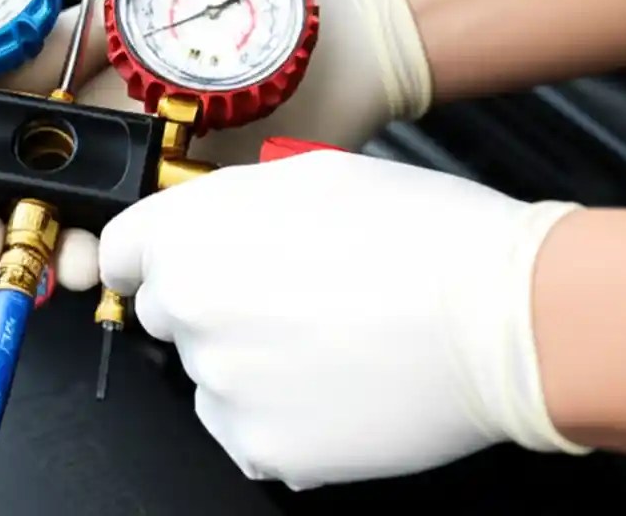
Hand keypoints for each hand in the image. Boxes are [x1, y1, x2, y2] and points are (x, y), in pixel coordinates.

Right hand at [0, 0, 433, 287]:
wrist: (340, 45)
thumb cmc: (239, 5)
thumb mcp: (129, 11)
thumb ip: (54, 40)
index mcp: (60, 80)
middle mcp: (86, 132)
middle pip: (3, 191)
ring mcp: (128, 174)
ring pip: (59, 225)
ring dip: (36, 253)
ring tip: (44, 265)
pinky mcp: (174, 208)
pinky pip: (124, 248)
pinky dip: (100, 270)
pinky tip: (91, 275)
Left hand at [99, 150, 588, 488]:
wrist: (503, 319)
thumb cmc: (425, 236)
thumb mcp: (312, 176)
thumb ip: (231, 203)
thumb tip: (199, 225)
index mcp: (190, 234)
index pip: (122, 253)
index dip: (154, 255)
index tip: (177, 265)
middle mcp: (189, 310)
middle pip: (166, 313)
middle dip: (209, 304)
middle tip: (286, 298)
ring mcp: (221, 387)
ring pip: (210, 375)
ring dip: (249, 363)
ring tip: (329, 341)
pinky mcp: (262, 449)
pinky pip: (245, 431)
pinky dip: (279, 416)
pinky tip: (335, 385)